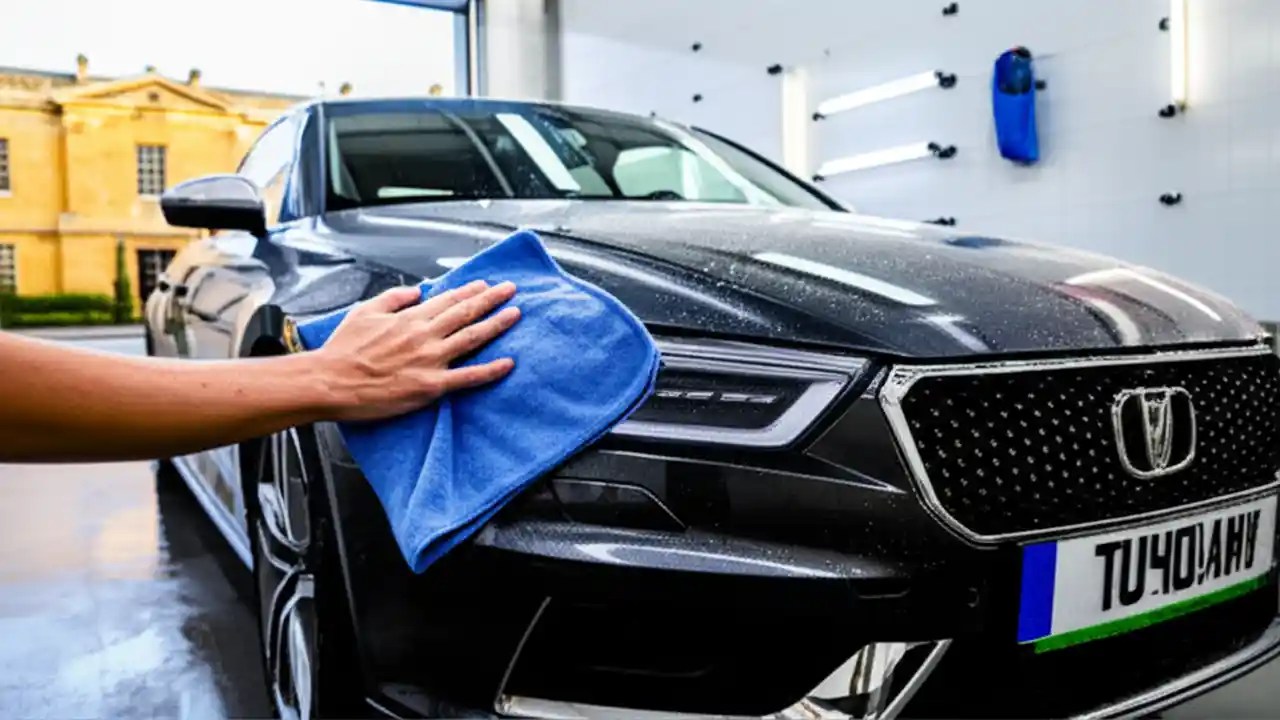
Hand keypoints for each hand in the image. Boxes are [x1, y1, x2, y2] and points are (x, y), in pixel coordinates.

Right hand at [312, 280, 519, 421]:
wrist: (331, 382)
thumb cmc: (343, 350)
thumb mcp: (364, 311)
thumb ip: (394, 298)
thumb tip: (417, 290)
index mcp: (409, 317)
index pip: (447, 300)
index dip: (470, 291)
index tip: (486, 285)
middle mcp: (424, 334)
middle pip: (465, 312)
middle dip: (491, 299)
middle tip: (511, 290)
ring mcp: (430, 359)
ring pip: (472, 337)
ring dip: (496, 324)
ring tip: (515, 314)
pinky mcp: (431, 385)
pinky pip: (468, 377)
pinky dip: (490, 369)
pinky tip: (508, 363)